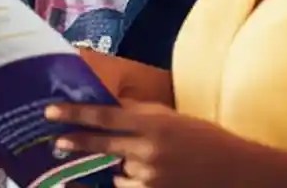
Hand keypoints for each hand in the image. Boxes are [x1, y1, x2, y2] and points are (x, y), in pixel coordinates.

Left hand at [47, 102, 262, 186]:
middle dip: (74, 142)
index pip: (104, 116)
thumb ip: (138, 113)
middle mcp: (148, 150)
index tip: (50, 112)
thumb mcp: (171, 117)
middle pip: (99, 145)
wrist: (236, 172)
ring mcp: (150, 177)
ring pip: (114, 171)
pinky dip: (125, 182)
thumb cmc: (203, 139)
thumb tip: (107, 105)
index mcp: (152, 124)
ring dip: (112, 166)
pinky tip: (137, 175)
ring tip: (132, 159)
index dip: (74, 114)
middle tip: (56, 142)